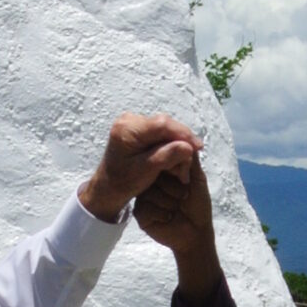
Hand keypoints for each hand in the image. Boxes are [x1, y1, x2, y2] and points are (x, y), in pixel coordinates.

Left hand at [78, 114, 203, 223]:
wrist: (108, 186)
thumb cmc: (123, 182)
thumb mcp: (145, 171)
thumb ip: (166, 157)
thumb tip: (188, 146)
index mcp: (127, 129)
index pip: (162, 124)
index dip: (183, 134)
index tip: (198, 147)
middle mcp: (128, 120)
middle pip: (165, 124)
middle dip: (181, 140)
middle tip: (193, 158)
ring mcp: (133, 122)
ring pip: (165, 128)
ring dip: (177, 143)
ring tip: (182, 162)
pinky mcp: (137, 128)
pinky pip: (160, 132)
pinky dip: (170, 143)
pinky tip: (176, 155)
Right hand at [134, 151, 222, 302]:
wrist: (196, 232)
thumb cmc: (197, 204)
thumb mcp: (197, 177)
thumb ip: (188, 158)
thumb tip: (183, 138)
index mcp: (161, 171)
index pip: (159, 158)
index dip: (173, 167)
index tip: (185, 178)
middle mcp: (149, 181)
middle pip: (152, 174)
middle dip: (174, 186)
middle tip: (184, 195)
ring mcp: (143, 197)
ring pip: (150, 192)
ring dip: (171, 201)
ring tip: (177, 207)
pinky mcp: (140, 213)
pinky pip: (146, 208)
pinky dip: (163, 214)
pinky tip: (169, 218)